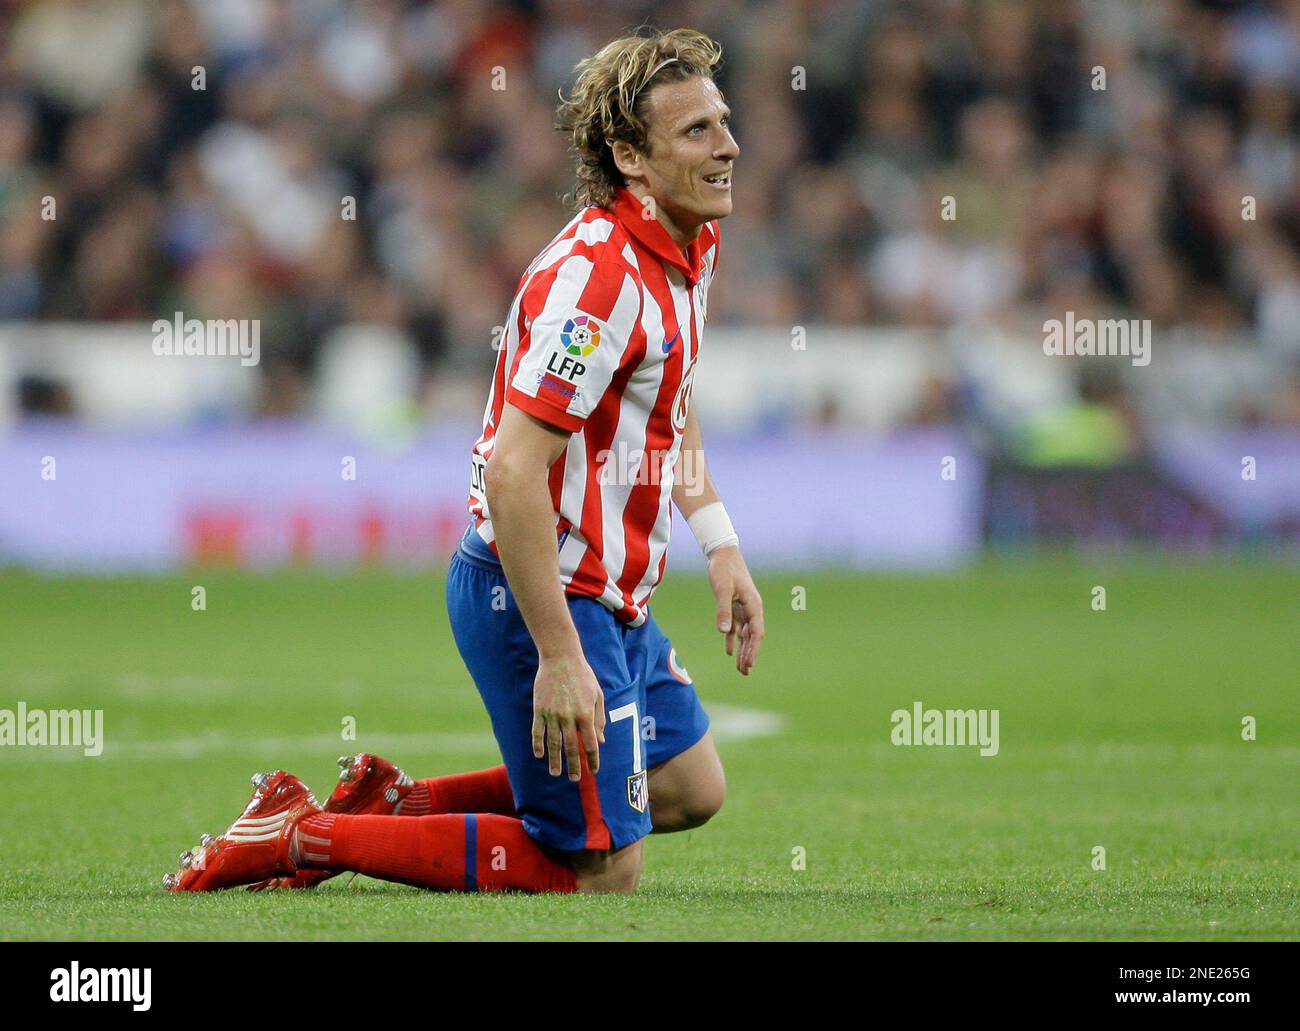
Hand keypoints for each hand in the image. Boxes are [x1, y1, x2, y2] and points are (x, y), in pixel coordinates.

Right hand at [532, 650, 605, 779]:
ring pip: (553, 743)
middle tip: (574, 779)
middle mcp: (569, 717)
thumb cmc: (583, 676)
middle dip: (574, 765)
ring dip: (554, 760)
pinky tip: (539, 754)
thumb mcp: (597, 695)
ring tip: (555, 773)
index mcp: (586, 714)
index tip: (593, 771)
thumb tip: (601, 740)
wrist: (561, 658)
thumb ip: (599, 718)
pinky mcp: (539, 709)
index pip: (590, 744)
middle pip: (571, 747)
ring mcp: (552, 714)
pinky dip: (538, 744)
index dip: (592, 759)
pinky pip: (537, 731)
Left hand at [707, 546, 764, 674]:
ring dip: (743, 650)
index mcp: (754, 605)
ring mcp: (744, 608)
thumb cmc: (724, 569)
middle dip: (750, 654)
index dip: (753, 650)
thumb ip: (723, 610)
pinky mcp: (734, 606)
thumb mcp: (722, 589)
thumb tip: (724, 631)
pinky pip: (736, 627)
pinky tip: (730, 652)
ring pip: (745, 634)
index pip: (756, 633)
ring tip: (741, 668)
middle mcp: (752, 609)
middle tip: (745, 672)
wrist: (722, 553)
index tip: (749, 664)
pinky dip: (733, 639)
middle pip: (753, 637)